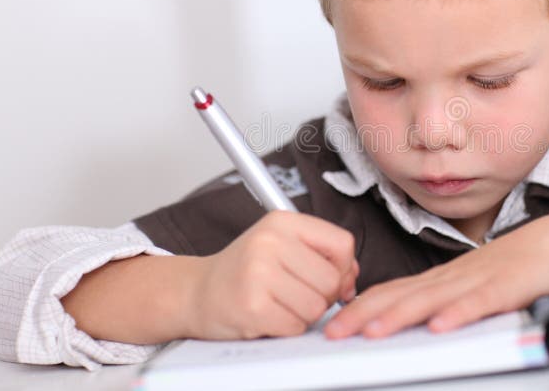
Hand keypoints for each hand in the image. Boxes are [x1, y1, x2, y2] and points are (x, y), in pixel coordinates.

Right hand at [188, 210, 358, 339]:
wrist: (196, 292)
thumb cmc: (245, 270)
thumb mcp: (282, 246)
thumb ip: (322, 255)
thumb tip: (353, 277)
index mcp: (281, 221)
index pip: (342, 243)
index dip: (345, 267)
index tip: (332, 276)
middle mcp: (269, 242)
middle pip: (332, 279)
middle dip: (323, 296)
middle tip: (298, 294)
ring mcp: (258, 274)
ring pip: (317, 306)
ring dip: (305, 314)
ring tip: (281, 304)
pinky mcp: (252, 307)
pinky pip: (296, 326)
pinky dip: (287, 328)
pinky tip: (269, 316)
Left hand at [323, 212, 548, 339]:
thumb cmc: (510, 267)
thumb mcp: (467, 286)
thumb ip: (438, 301)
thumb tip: (401, 321)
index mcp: (441, 279)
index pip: (391, 292)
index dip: (360, 308)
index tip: (332, 326)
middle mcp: (452, 277)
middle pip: (403, 295)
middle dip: (366, 314)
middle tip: (335, 331)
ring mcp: (479, 279)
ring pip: (434, 298)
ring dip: (401, 315)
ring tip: (373, 331)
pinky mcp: (509, 286)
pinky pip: (482, 302)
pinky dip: (460, 313)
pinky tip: (442, 326)